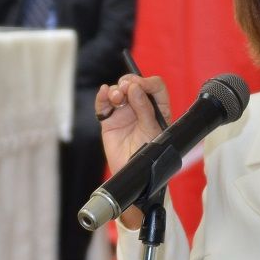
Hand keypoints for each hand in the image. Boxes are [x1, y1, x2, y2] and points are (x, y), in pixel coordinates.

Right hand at [95, 75, 169, 230]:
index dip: (147, 82)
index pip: (155, 88)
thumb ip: (145, 108)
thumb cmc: (149, 156)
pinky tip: (104, 93)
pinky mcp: (109, 121)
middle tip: (126, 88)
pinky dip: (102, 96)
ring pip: (118, 92)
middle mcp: (141, 109)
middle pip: (134, 85)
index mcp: (157, 110)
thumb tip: (134, 88)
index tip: (139, 86)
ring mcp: (124, 114)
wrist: (133, 176)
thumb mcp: (153, 130)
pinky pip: (104, 105)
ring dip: (116, 90)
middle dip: (129, 83)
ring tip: (117, 97)